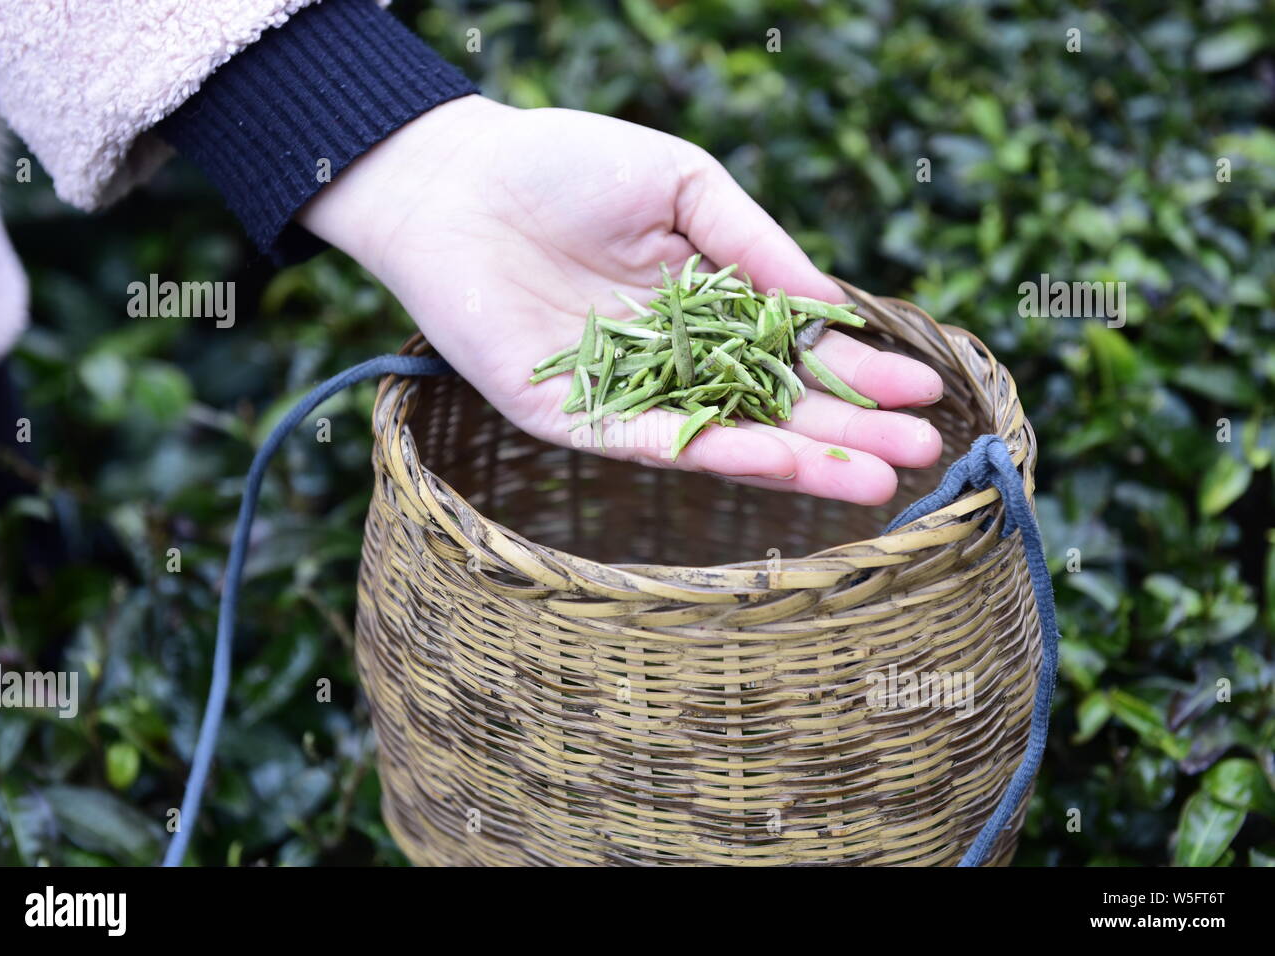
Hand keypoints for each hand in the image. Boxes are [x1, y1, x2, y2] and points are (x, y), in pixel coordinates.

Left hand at [299, 95, 942, 503]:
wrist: (456, 182)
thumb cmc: (567, 166)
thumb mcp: (684, 187)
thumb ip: (755, 246)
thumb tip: (831, 308)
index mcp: (705, 303)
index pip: (795, 349)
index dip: (857, 368)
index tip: (922, 387)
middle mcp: (675, 359)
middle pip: (773, 405)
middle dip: (847, 430)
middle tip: (921, 454)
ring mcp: (627, 395)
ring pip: (725, 437)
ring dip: (799, 460)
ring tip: (873, 481)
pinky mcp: (573, 419)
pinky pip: (653, 442)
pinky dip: (717, 451)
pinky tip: (781, 461)